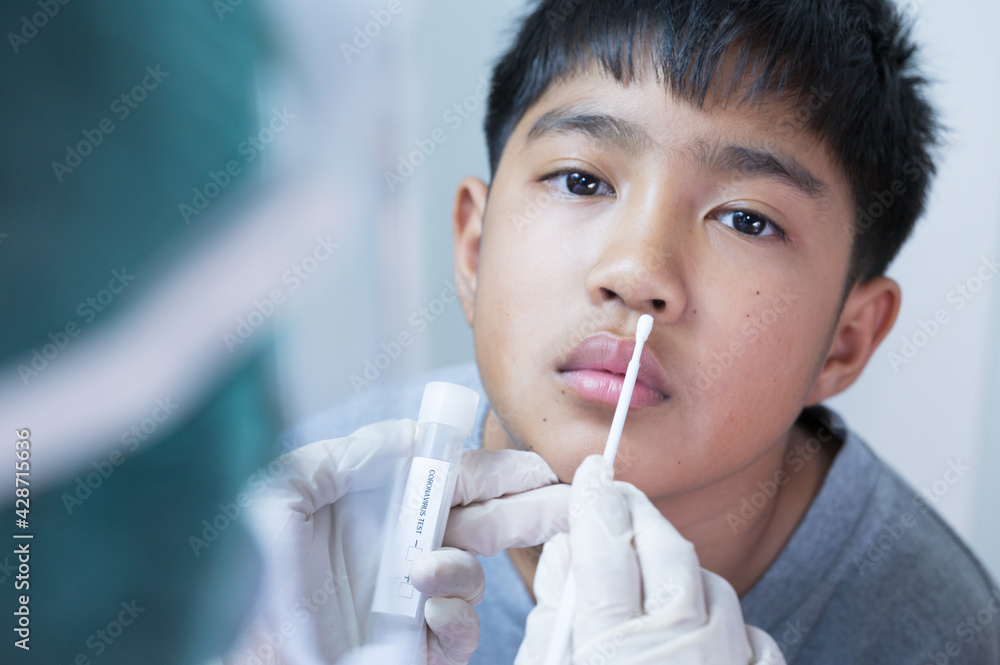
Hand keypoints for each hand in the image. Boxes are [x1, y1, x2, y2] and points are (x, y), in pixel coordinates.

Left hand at [224, 419, 566, 664]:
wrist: (231, 644)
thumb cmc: (245, 564)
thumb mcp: (285, 488)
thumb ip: (352, 455)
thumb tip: (418, 440)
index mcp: (375, 504)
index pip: (451, 480)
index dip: (498, 471)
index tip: (540, 467)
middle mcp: (397, 548)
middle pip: (480, 524)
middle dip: (527, 512)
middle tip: (565, 505)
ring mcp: (404, 601)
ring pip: (472, 577)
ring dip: (464, 569)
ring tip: (425, 570)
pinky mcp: (408, 650)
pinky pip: (457, 634)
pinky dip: (455, 619)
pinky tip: (428, 610)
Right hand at [515, 455, 784, 664]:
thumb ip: (556, 609)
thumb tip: (566, 549)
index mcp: (612, 647)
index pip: (606, 543)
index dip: (596, 497)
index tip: (591, 472)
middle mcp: (678, 650)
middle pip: (666, 546)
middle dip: (638, 513)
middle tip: (617, 497)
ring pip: (712, 584)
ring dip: (680, 571)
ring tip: (651, 581)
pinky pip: (751, 634)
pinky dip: (723, 624)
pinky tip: (698, 632)